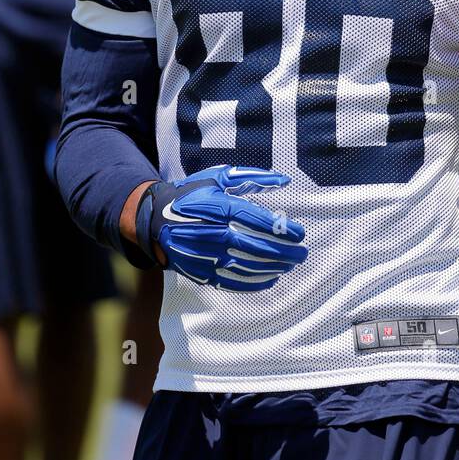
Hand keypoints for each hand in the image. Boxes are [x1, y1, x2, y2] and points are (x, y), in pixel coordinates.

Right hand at [133, 164, 306, 290]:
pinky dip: (255, 282)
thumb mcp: (218, 178)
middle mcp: (212, 233)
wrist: (156, 220)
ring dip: (273, 268)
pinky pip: (233, 281)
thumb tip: (285, 180)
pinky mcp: (201, 272)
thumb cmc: (193, 194)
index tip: (300, 234)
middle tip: (302, 254)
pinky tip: (271, 278)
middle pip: (256, 247)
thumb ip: (252, 177)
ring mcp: (206, 256)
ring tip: (290, 264)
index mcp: (217, 208)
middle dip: (284, 253)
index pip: (256, 221)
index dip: (281, 230)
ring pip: (247, 266)